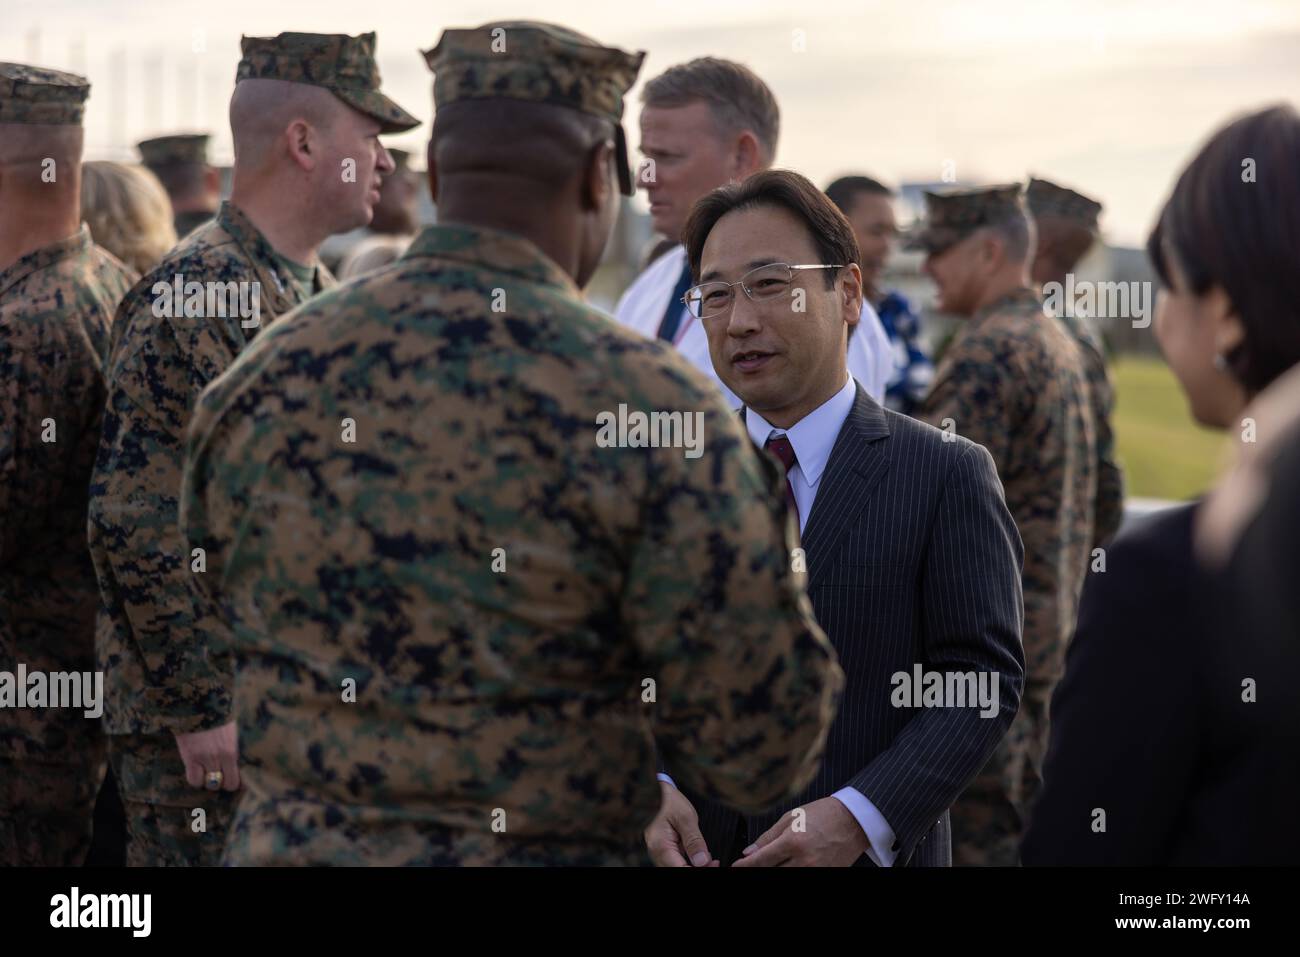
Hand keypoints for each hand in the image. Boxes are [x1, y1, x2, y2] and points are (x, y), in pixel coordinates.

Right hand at [173, 721, 240, 791]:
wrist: (200, 702)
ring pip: (212, 784)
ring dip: (210, 781)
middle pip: (229, 784)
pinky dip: (196, 779)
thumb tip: (241, 763)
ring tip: (207, 771)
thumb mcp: (234, 730)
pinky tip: (195, 770)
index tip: (236, 780)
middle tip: (220, 775)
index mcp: (238, 748)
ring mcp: (208, 757)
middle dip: (225, 782)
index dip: (240, 781)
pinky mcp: (192, 757)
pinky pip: (195, 780)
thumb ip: (237, 747)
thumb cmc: (219, 715)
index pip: (245, 776)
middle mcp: (225, 755)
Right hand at [644, 781, 717, 866]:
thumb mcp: (685, 817)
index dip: (699, 869)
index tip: (714, 863)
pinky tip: (700, 858)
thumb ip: (694, 841)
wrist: (656, 792)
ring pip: (677, 867)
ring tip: (710, 860)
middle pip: (678, 870)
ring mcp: (658, 854)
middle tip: (714, 862)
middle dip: (698, 868)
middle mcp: (656, 854)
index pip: (680, 869)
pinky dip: (689, 863)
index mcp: (659, 845)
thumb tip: (702, 862)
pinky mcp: (663, 852)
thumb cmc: (669, 801)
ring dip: (694, 866)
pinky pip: (676, 863)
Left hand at [732, 797, 868, 866]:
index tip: (735, 866)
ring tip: (774, 861)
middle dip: (760, 868)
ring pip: (786, 877)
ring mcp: (816, 871)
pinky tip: (790, 865)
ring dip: (776, 870)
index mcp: (793, 842)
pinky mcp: (825, 875)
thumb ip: (768, 837)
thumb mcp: (791, 818)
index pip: (761, 860)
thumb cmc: (822, 814)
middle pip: (772, 872)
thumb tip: (749, 853)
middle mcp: (804, 860)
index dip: (745, 865)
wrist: (853, 821)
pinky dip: (792, 871)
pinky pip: (802, 878)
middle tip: (756, 862)